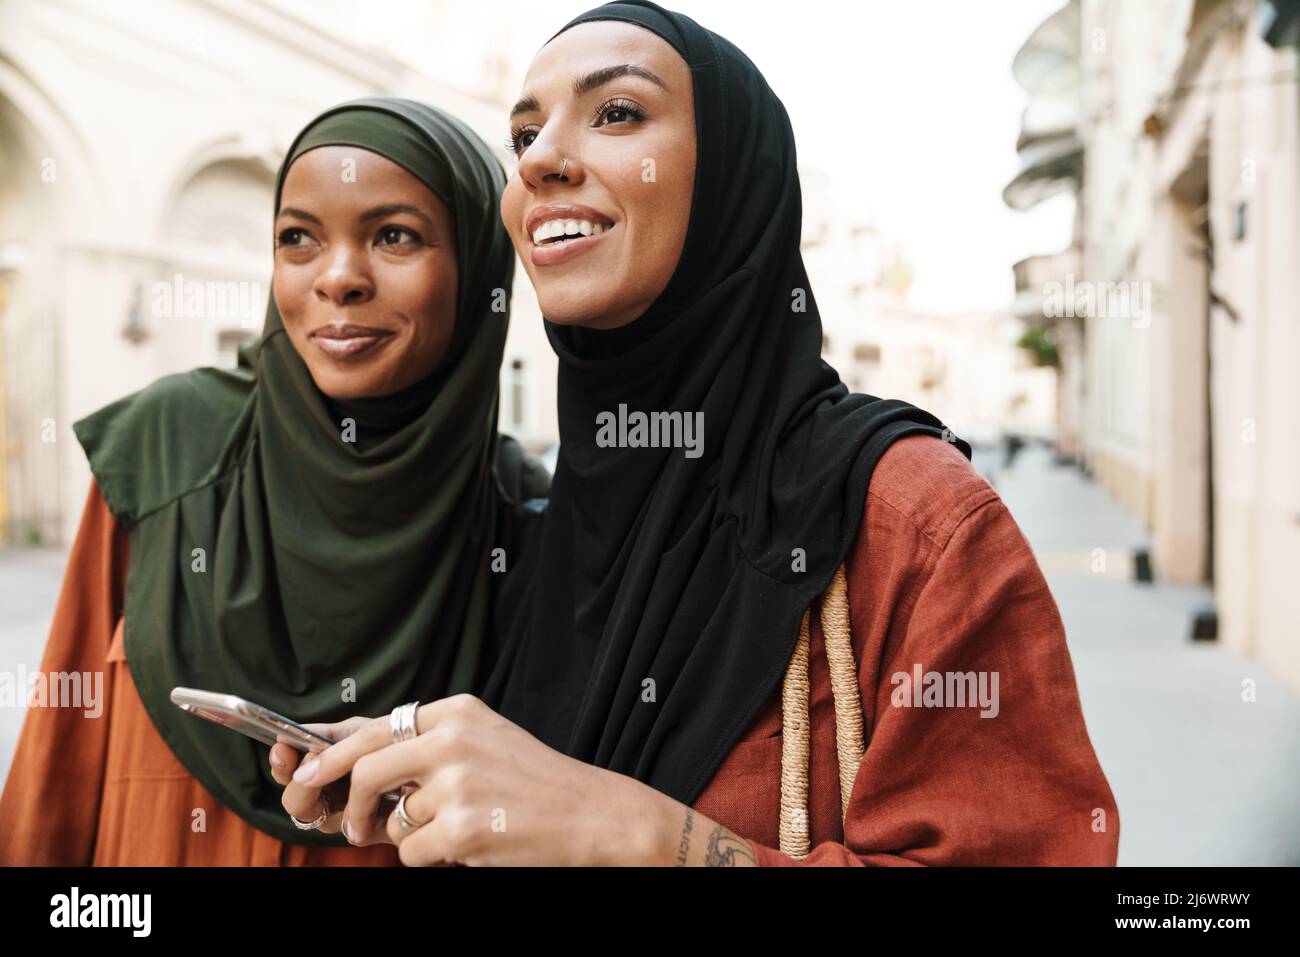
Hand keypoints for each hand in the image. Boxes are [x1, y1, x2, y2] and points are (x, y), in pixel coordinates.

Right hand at [268, 716, 392, 844]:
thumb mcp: (357, 731)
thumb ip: (321, 736)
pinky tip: (381, 792)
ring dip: (332, 796)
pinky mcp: (366, 834)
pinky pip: (351, 829)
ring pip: (318, 819)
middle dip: (302, 783)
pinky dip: (362, 810)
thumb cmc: (390, 743)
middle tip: (318, 764)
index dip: (280, 763)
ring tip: (352, 774)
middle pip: (294, 802)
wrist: (425, 759)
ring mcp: (344, 819)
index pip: (286, 772)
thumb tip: (281, 739)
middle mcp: (325, 799)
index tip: (283, 751)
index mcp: (318, 771)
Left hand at [288, 693, 684, 865]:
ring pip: (389, 816)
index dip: (331, 750)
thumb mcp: (483, 742)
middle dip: (338, 794)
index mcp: (458, 711)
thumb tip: (350, 766)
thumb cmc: (534, 783)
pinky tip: (465, 845)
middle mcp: (454, 738)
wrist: (591, 814)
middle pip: (365, 762)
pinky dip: (427, 857)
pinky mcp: (462, 825)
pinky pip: (410, 850)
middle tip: (336, 821)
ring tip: (441, 831)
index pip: (375, 725)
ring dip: (402, 834)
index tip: (307, 768)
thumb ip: (425, 747)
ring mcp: (457, 781)